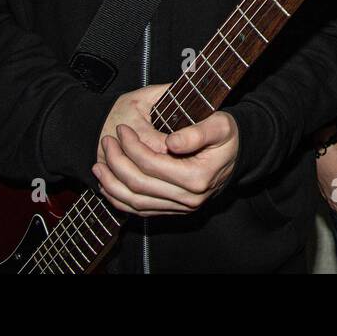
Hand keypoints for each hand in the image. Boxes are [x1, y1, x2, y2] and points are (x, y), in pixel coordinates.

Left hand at [91, 84, 238, 216]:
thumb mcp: (220, 125)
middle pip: (139, 184)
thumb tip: (171, 143)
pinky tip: (108, 184)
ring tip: (99, 164)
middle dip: (117, 162)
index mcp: (197, 177)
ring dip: (112, 184)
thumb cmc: (227, 136)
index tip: (122, 129)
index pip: (152, 164)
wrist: (237, 154)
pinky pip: (140, 210)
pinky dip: (120, 199)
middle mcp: (188, 198)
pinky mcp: (173, 210)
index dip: (132, 147)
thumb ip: (197, 133)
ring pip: (135, 202)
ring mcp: (180, 207)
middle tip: (107, 142)